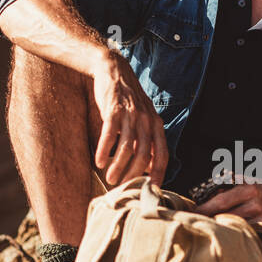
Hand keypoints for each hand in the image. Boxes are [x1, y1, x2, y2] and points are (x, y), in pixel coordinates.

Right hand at [91, 50, 167, 185]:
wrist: (114, 71)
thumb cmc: (128, 101)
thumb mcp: (144, 120)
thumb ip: (148, 142)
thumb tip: (149, 169)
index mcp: (157, 125)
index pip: (162, 155)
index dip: (158, 175)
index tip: (150, 191)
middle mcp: (147, 121)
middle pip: (144, 155)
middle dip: (133, 175)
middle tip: (123, 188)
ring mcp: (131, 115)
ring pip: (127, 148)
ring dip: (118, 166)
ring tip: (110, 179)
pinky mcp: (113, 109)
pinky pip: (110, 135)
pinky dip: (105, 150)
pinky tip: (99, 161)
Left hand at [194, 181, 261, 234]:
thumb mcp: (251, 181)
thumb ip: (231, 183)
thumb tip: (207, 191)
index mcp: (250, 190)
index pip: (221, 201)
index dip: (204, 209)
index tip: (192, 212)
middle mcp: (256, 205)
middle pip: (226, 217)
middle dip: (210, 222)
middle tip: (195, 225)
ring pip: (236, 230)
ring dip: (222, 232)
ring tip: (208, 233)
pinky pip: (249, 238)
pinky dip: (238, 239)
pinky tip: (229, 240)